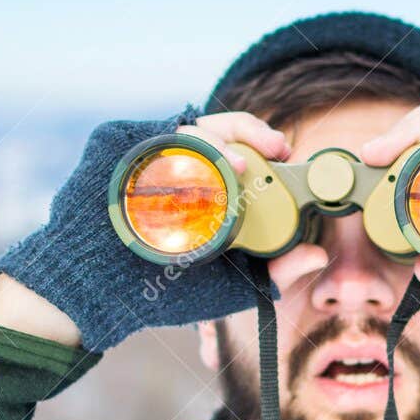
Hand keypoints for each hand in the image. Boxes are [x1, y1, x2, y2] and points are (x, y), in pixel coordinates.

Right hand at [0, 108, 294, 351]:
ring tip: (233, 167)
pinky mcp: (118, 150)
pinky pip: (148, 136)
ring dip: (213, 143)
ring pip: (187, 129)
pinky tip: (187, 168)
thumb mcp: (229, 282)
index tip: (283, 152)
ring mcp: (149, 155)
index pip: (240, 146)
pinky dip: (170, 148)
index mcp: (210, 185)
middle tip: (265, 152)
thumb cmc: (164, 289)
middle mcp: (182, 165)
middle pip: (217, 127)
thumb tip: (318, 258)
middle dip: (244, 132)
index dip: (263, 141)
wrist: (100, 291)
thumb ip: (274, 274)